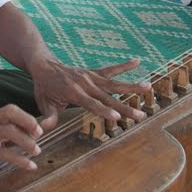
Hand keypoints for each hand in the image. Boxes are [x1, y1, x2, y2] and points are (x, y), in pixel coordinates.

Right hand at [0, 105, 50, 175]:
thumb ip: (9, 130)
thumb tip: (34, 133)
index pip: (11, 109)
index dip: (27, 118)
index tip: (38, 129)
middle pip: (10, 116)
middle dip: (28, 124)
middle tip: (39, 137)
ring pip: (9, 132)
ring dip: (26, 142)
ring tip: (36, 151)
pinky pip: (6, 154)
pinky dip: (21, 160)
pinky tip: (30, 166)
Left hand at [29, 56, 147, 125]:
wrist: (44, 65)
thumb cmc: (44, 88)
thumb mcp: (44, 103)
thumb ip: (48, 117)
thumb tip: (42, 130)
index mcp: (74, 93)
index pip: (92, 104)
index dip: (104, 110)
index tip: (117, 116)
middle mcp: (85, 84)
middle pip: (108, 97)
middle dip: (125, 107)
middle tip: (141, 115)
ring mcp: (90, 77)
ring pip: (114, 83)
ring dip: (132, 86)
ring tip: (148, 87)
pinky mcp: (93, 72)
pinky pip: (110, 69)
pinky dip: (124, 66)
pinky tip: (137, 61)